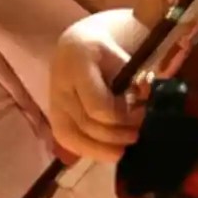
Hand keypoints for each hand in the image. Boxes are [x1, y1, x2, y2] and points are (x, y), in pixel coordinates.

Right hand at [49, 15, 143, 162]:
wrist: (75, 44)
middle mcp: (60, 85)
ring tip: (123, 150)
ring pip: (71, 137)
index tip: (140, 113)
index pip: (98, 106)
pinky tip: (105, 152)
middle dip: (116, 135)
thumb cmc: (104, 50)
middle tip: (137, 135)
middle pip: (87, 124)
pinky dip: (87, 150)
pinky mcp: (52, 115)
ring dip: (101, 149)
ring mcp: (52, 102)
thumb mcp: (121, 57)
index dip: (121, 117)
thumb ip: (132, 81)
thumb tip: (145, 103)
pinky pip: (65, 140)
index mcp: (78, 64)